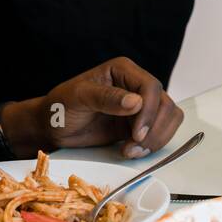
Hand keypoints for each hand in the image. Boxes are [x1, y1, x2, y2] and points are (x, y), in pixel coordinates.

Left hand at [15, 57, 183, 159]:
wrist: (53, 128)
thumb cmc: (60, 107)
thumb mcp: (79, 98)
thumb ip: (107, 98)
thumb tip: (136, 102)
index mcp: (123, 70)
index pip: (150, 86)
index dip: (149, 111)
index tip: (137, 133)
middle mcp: (135, 85)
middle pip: (164, 103)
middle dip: (154, 129)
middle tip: (135, 146)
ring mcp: (140, 106)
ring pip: (168, 117)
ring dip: (157, 138)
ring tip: (132, 151)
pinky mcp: (139, 124)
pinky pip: (161, 131)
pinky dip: (153, 144)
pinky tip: (133, 151)